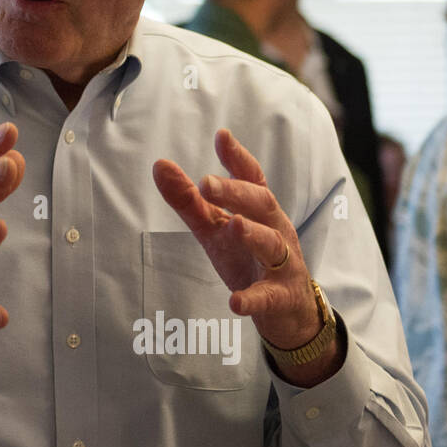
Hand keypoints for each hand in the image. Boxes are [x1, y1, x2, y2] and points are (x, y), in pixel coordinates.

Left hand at [152, 129, 322, 351]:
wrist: (287, 310)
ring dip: (254, 234)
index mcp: (260, 211)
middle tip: (206, 183)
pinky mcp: (280, 298)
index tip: (221, 135)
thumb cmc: (246, 258)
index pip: (253, 179)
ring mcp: (282, 264)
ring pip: (272, 245)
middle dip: (236, 193)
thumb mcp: (214, 229)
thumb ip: (188, 200)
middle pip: (262, 205)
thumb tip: (159, 164)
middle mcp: (275, 230)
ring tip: (234, 225)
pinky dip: (252, 299)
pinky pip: (268, 297)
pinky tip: (234, 302)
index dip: (239, 158)